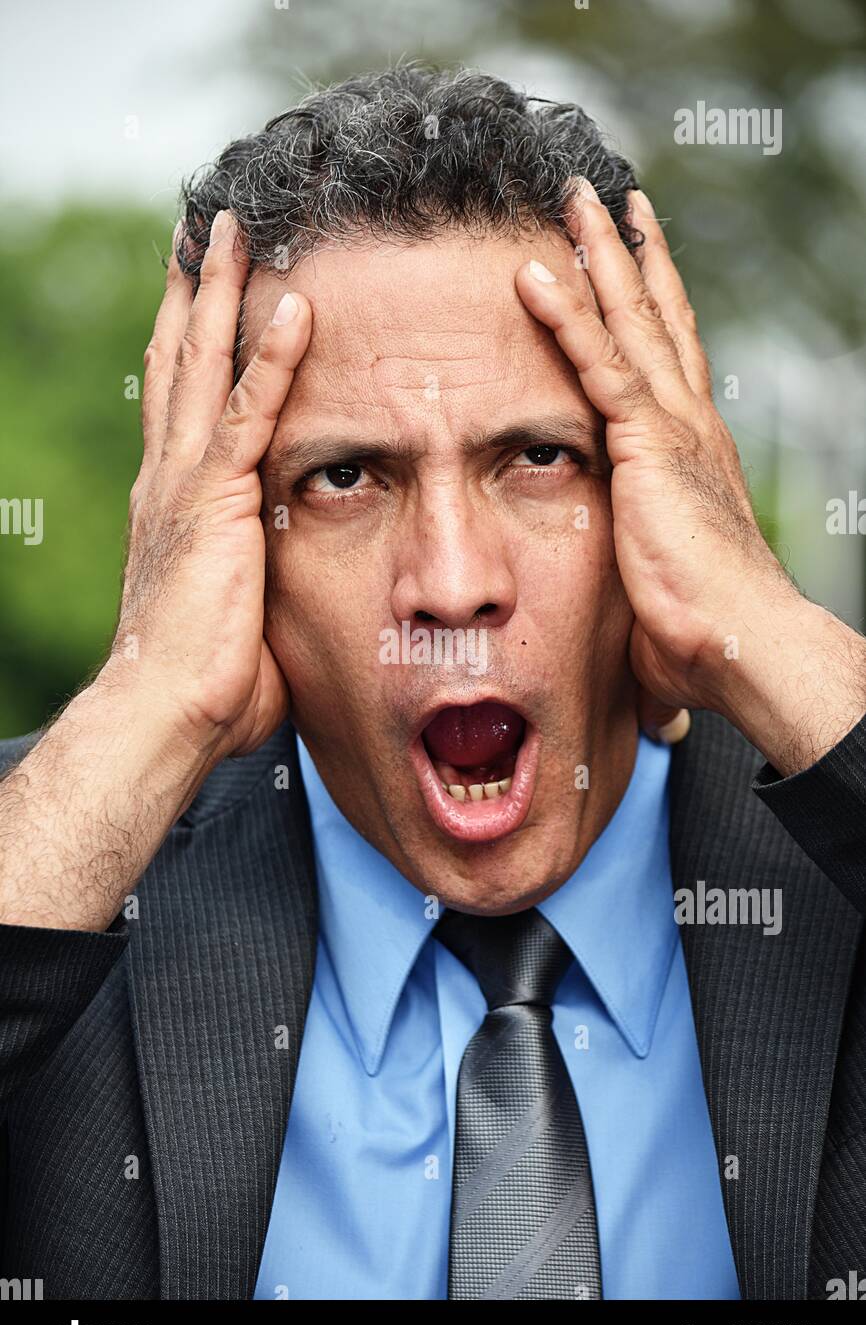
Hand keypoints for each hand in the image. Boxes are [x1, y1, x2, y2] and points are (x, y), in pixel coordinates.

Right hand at [113, 211, 311, 756]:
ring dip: (222, 292)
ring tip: (236, 227)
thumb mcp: (244, 614)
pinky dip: (273, 358)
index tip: (201, 291)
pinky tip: (294, 306)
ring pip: (205, 365)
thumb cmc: (207, 685)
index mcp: (175, 502)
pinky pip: (251, 413)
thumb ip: (268, 579)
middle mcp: (169, 479)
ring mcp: (188, 484)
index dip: (189, 340)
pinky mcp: (218, 501)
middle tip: (206, 227)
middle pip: (180, 361)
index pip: (183, 401)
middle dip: (193, 290)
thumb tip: (302, 590)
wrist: (166, 714)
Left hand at [515, 181, 865, 773]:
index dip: (654, 304)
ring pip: (629, 319)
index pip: (669, 359)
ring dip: (599, 254)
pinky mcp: (647, 442)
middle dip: (630, 254)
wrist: (740, 643)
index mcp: (691, 451)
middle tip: (607, 197)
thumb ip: (634, 574)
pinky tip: (535, 271)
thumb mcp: (655, 585)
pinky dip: (566, 314)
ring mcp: (671, 426)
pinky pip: (598, 362)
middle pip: (656, 318)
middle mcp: (689, 423)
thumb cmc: (704, 634)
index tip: (636, 259)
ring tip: (572, 197)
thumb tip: (622, 628)